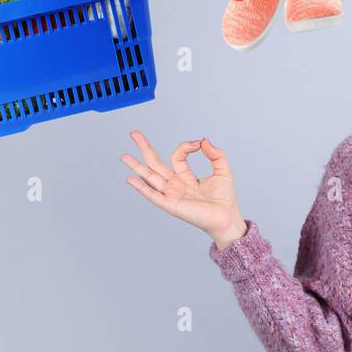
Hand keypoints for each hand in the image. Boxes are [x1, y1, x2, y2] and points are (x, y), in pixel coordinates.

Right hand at [121, 131, 247, 248]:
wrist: (227, 218)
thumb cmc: (225, 198)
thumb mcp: (223, 170)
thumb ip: (215, 154)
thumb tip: (203, 140)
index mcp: (186, 176)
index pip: (177, 156)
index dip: (186, 146)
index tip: (199, 143)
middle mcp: (175, 184)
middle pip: (155, 164)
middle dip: (145, 148)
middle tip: (134, 133)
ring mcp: (171, 194)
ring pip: (150, 177)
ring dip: (136, 166)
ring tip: (124, 156)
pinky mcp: (171, 205)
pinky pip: (153, 195)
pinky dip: (141, 187)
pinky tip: (131, 179)